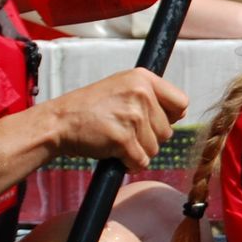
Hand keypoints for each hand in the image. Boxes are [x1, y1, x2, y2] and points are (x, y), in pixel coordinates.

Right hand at [46, 68, 187, 170]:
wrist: (59, 121)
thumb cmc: (91, 108)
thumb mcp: (122, 87)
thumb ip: (151, 96)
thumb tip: (182, 112)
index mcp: (143, 78)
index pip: (181, 103)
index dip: (170, 117)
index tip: (152, 120)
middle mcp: (141, 93)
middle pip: (168, 131)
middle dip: (148, 138)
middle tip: (124, 130)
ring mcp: (133, 116)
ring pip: (155, 148)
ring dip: (137, 151)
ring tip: (116, 139)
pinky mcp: (123, 139)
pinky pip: (140, 161)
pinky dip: (128, 163)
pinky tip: (114, 153)